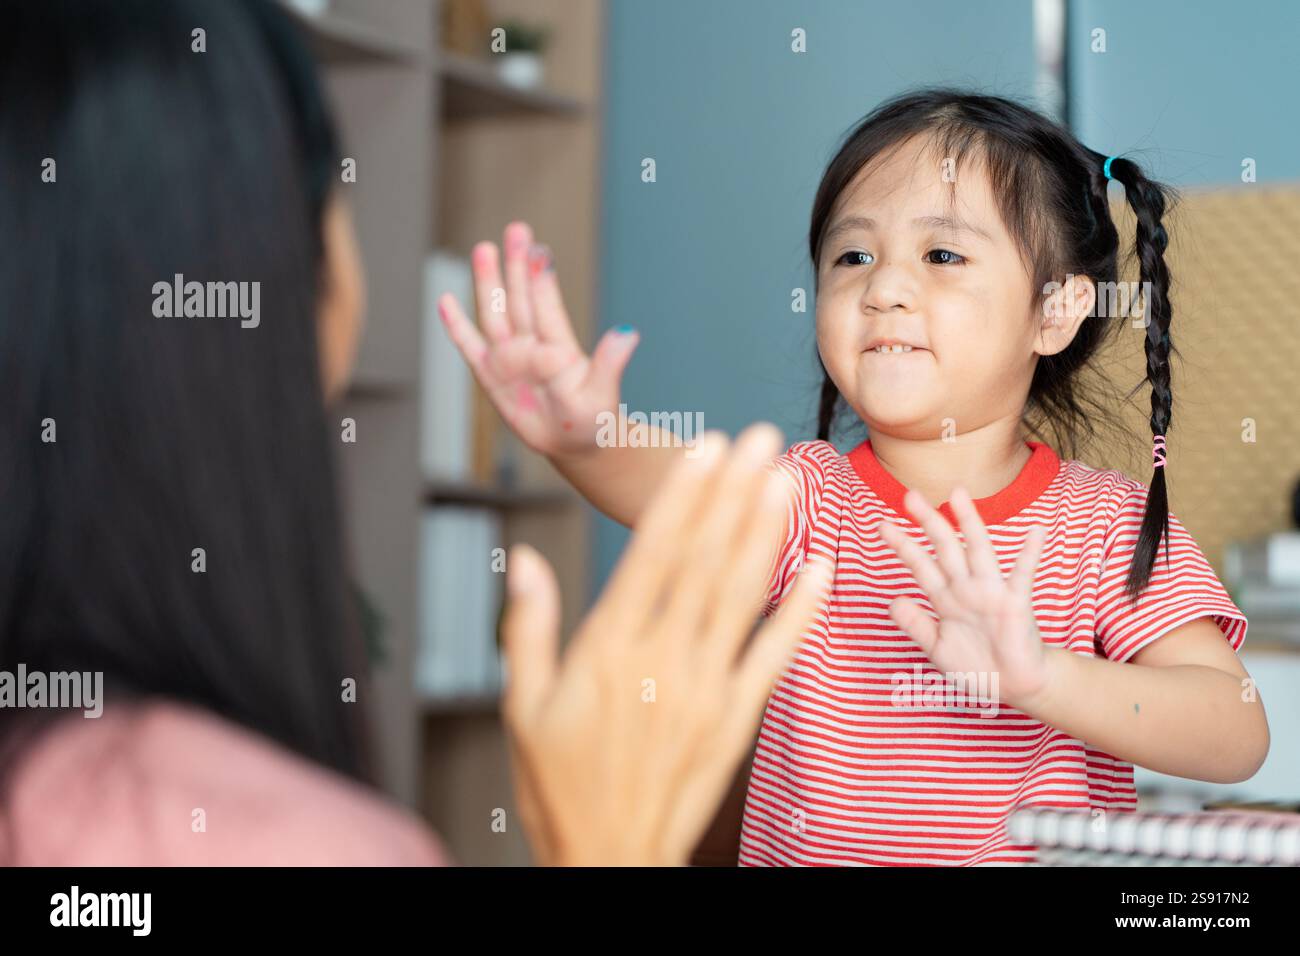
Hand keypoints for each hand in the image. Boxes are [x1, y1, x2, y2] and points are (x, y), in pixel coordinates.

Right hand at [436, 220, 638, 457]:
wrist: (573, 442)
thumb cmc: (592, 419)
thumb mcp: (603, 395)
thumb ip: (609, 363)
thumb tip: (629, 335)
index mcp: (559, 348)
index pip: (547, 308)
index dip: (541, 280)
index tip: (539, 250)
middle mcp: (532, 346)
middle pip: (521, 300)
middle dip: (517, 266)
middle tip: (517, 229)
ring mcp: (509, 357)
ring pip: (495, 314)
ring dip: (488, 283)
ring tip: (484, 248)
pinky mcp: (490, 374)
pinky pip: (469, 346)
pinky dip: (456, 325)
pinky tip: (445, 300)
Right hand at [500, 424, 833, 865]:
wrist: (609, 858)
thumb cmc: (558, 785)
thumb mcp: (522, 706)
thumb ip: (528, 628)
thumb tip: (524, 559)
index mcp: (608, 651)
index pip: (653, 556)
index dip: (684, 498)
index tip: (707, 448)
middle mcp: (662, 661)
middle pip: (705, 562)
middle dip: (734, 494)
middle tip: (761, 437)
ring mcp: (705, 689)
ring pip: (742, 596)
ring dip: (767, 533)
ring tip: (785, 478)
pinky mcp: (736, 718)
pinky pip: (774, 656)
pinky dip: (800, 612)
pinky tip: (819, 567)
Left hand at [874, 486, 1050, 710]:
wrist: (1013, 687)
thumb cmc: (976, 665)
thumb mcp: (937, 647)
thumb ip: (916, 624)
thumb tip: (893, 600)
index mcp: (945, 598)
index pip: (920, 565)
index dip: (902, 545)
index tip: (882, 524)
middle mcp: (966, 588)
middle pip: (945, 548)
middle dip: (929, 522)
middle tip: (909, 495)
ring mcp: (992, 592)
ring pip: (979, 550)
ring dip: (969, 522)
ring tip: (958, 494)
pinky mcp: (1016, 604)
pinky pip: (1023, 575)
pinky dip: (1030, 553)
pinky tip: (1036, 531)